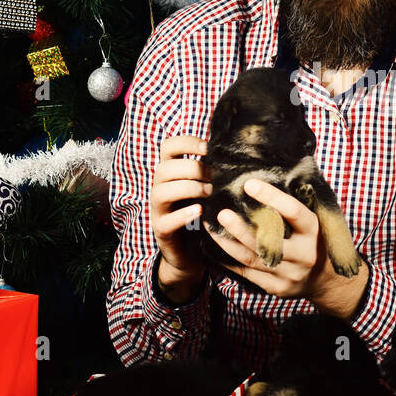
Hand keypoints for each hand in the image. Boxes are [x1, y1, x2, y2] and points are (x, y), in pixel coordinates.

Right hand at [149, 135, 211, 283]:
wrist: (192, 253)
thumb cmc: (205, 214)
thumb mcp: (209, 189)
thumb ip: (214, 171)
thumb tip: (237, 151)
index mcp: (171, 173)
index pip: (168, 147)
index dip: (186, 143)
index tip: (208, 148)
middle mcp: (160, 188)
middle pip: (164, 168)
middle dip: (191, 169)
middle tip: (214, 177)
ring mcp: (158, 210)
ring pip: (161, 192)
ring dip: (187, 188)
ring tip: (209, 192)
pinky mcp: (161, 231)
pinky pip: (165, 221)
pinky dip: (182, 214)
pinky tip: (199, 211)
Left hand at [205, 179, 367, 317]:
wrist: (326, 281)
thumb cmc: (315, 241)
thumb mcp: (314, 222)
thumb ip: (294, 206)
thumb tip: (266, 177)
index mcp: (314, 231)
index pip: (293, 211)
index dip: (271, 197)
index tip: (249, 184)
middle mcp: (304, 254)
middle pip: (269, 241)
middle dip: (242, 228)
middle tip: (221, 213)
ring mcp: (290, 274)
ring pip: (253, 258)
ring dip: (228, 243)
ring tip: (210, 228)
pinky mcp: (276, 288)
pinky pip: (247, 273)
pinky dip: (228, 260)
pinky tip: (214, 247)